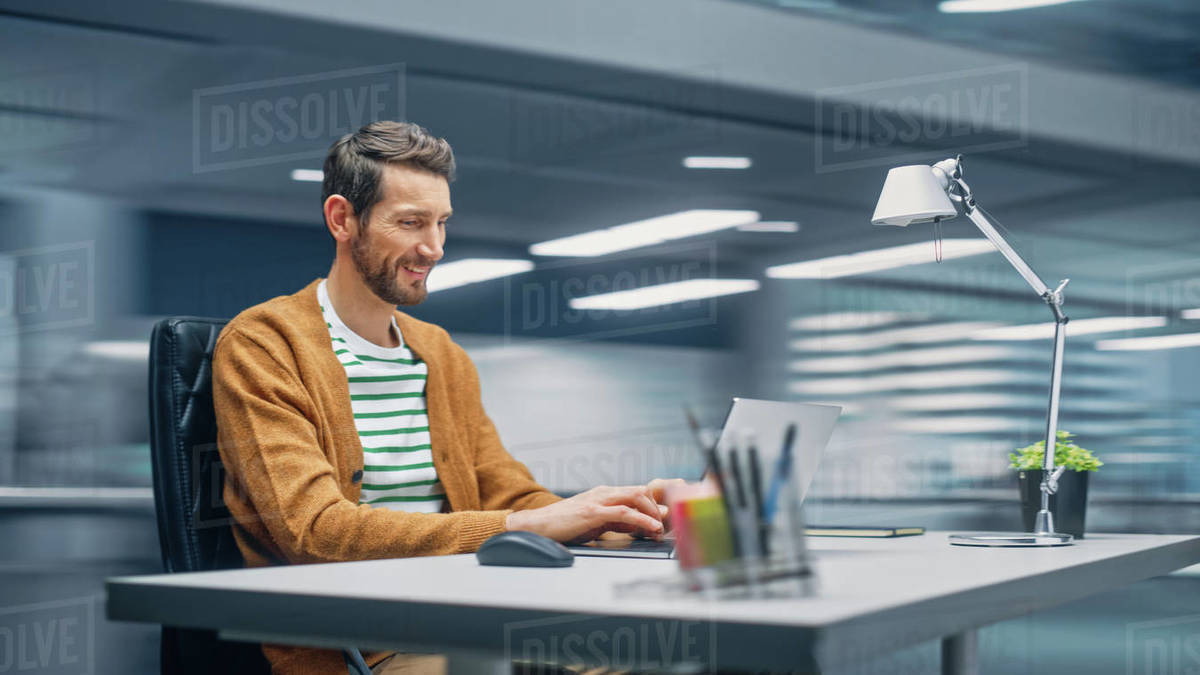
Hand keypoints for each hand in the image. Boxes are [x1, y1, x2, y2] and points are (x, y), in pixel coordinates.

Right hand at [505, 485, 666, 543]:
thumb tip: (637, 527)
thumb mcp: (595, 522)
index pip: (637, 493)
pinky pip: (624, 512)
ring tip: (661, 530)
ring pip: (636, 497)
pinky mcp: (592, 512)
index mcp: (605, 493)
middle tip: (665, 527)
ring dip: (653, 513)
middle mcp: (604, 492)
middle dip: (657, 508)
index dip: (653, 505)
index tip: (663, 521)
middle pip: (641, 491)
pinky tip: (652, 527)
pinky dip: (642, 519)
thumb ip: (615, 522)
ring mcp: (598, 500)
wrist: (538, 525)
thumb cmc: (565, 525)